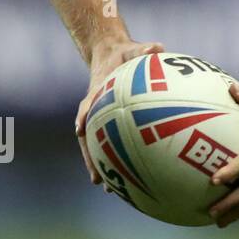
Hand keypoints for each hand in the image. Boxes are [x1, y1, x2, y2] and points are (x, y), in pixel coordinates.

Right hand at [76, 38, 165, 185]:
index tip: (80, 131)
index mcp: (96, 93)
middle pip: (89, 139)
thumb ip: (145, 49)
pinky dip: (122, 159)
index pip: (87, 108)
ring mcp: (102, 120)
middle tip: (98, 180)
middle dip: (92, 160)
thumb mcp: (134, 49)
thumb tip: (157, 47)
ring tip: (111, 191)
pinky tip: (135, 177)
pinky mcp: (112, 125)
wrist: (113, 55)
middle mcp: (95, 111)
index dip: (83, 118)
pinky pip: (116, 144)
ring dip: (104, 168)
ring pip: (99, 148)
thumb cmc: (126, 54)